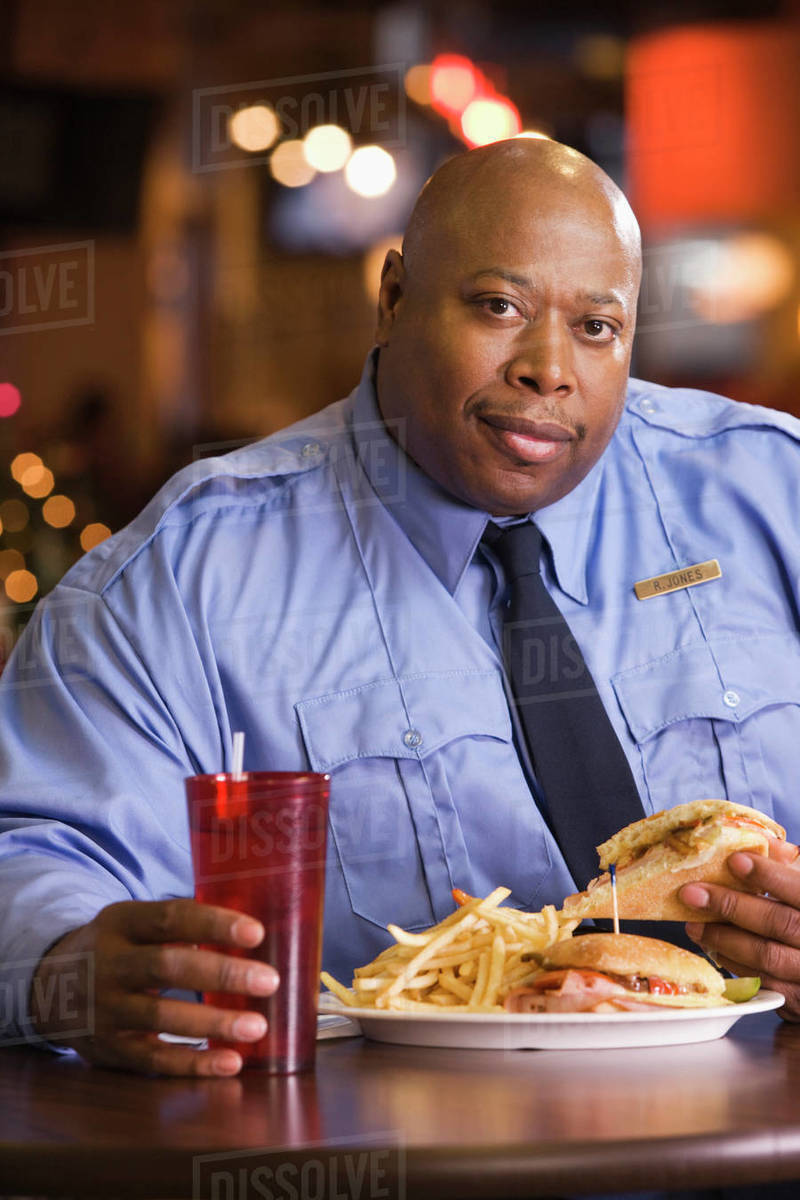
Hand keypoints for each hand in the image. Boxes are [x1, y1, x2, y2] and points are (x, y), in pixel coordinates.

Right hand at [30, 898, 278, 1074]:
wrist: (50, 987)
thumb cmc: (119, 948)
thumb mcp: (135, 923)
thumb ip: (181, 925)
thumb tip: (253, 932)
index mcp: (121, 922)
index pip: (171, 918)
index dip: (214, 924)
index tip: (256, 933)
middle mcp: (109, 964)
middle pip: (167, 967)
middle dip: (221, 974)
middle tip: (268, 981)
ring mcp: (105, 1008)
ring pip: (161, 1017)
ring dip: (214, 1023)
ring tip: (257, 1027)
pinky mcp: (107, 1048)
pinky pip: (153, 1059)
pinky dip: (193, 1063)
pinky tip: (229, 1062)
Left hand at [680, 839, 799, 1019]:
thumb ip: (793, 866)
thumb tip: (763, 840)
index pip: (798, 890)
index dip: (768, 875)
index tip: (734, 860)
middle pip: (778, 922)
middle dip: (731, 905)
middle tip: (691, 894)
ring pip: (766, 955)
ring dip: (723, 938)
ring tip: (693, 924)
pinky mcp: (796, 998)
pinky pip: (762, 981)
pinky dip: (733, 963)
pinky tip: (712, 947)